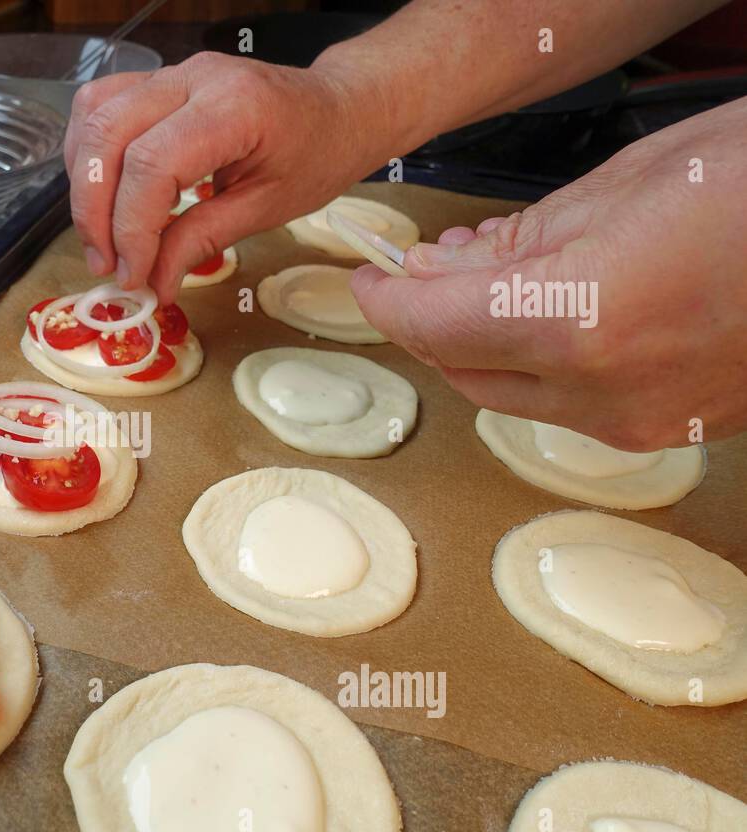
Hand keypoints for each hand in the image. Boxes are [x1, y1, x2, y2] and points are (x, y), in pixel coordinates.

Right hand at [65, 51, 391, 302]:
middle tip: (107, 265)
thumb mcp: (268, 209)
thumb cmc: (316, 153)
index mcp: (234, 108)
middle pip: (108, 136)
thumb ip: (202, 240)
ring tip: (100, 238)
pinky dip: (89, 155)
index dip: (130, 227)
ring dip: (83, 182)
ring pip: (94, 116)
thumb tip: (154, 283)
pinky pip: (101, 106)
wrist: (338, 108)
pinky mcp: (160, 80)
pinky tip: (102, 197)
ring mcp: (173, 73)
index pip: (151, 164)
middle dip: (95, 211)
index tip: (134, 274)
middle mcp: (194, 79)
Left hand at [350, 97, 746, 449]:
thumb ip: (516, 242)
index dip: (385, 300)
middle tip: (427, 270)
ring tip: (494, 278)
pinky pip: (577, 405)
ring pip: (516, 395)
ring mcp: (647, 421)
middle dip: (431, 324)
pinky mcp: (678, 428)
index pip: (429, 328)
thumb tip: (443, 268)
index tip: (370, 276)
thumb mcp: (624, 185)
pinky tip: (556, 312)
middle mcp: (605, 393)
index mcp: (576, 322)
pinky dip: (546, 364)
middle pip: (464, 372)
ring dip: (485, 345)